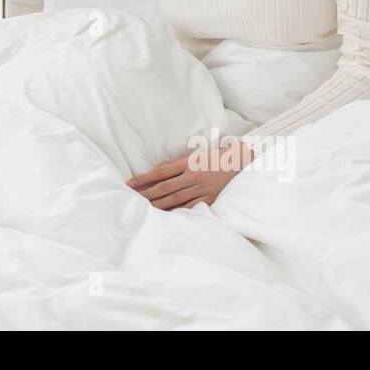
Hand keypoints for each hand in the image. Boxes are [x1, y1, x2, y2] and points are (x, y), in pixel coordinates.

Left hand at [126, 140, 256, 209]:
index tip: (130, 183)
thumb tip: (157, 171)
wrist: (238, 162)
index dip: (144, 178)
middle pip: (165, 188)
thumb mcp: (193, 155)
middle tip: (133, 199)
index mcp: (188, 163)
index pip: (160, 172)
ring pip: (175, 200)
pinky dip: (176, 211)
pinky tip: (165, 214)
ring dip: (158, 205)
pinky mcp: (209, 199)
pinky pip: (189, 207)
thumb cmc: (213, 157)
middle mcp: (193, 176)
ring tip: (144, 208)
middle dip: (147, 194)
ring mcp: (202, 189)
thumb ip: (175, 164)